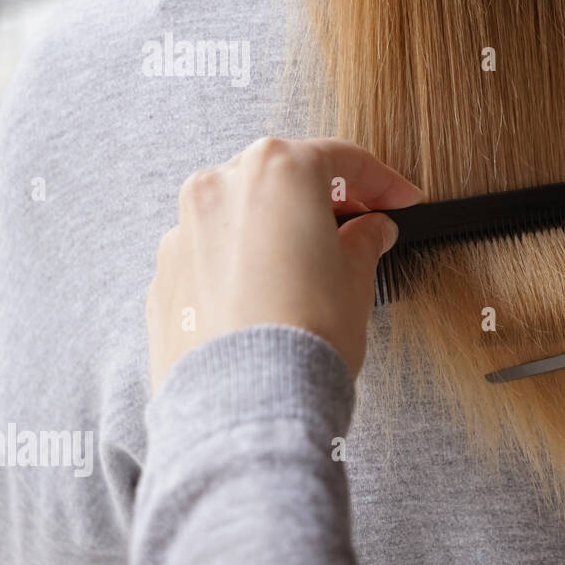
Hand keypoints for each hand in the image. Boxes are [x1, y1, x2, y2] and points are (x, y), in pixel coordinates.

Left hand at [147, 137, 423, 391]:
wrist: (248, 403)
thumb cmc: (305, 336)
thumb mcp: (356, 279)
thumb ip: (363, 241)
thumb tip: (370, 230)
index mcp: (277, 171)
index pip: (343, 161)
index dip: (383, 182)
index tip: (401, 200)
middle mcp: (221, 187)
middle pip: (284, 177)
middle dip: (325, 200)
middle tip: (362, 227)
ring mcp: (183, 230)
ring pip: (242, 213)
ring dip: (278, 229)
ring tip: (312, 267)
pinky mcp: (164, 275)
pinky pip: (212, 253)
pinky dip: (242, 263)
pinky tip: (269, 295)